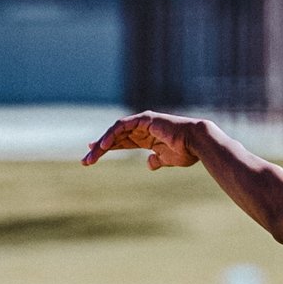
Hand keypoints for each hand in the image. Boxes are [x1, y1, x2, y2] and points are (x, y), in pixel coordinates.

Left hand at [83, 112, 207, 169]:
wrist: (197, 144)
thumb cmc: (186, 152)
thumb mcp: (167, 160)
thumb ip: (157, 161)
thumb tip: (149, 164)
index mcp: (147, 138)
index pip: (122, 142)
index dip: (107, 148)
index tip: (92, 155)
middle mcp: (143, 129)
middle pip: (116, 138)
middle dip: (100, 149)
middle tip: (86, 161)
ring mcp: (143, 123)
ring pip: (116, 132)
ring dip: (102, 145)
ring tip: (90, 157)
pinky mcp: (144, 119)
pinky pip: (122, 126)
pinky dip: (112, 135)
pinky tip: (102, 146)